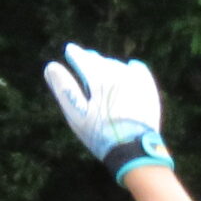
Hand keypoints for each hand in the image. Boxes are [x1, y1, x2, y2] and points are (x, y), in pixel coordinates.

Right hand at [44, 44, 172, 181]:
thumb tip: (51, 66)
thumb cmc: (100, 134)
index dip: (75, 54)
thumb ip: (63, 88)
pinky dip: (132, 69)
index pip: (84, 59)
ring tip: (102, 65)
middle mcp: (119, 75)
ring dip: (108, 65)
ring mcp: (136, 82)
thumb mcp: (76, 113)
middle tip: (85, 57)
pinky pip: (140, 72)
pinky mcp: (149, 92)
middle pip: (101, 62)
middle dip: (91, 59)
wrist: (134, 150)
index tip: (70, 50)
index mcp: (99, 78)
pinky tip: (131, 66)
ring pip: (118, 67)